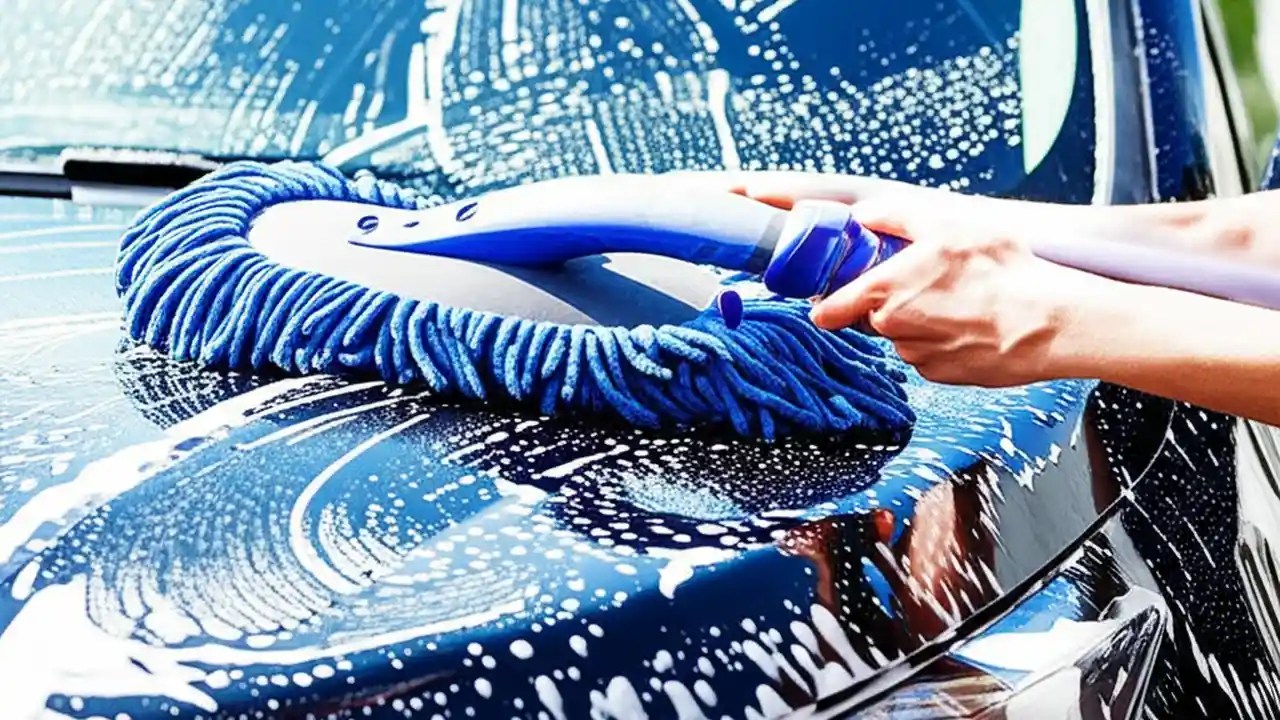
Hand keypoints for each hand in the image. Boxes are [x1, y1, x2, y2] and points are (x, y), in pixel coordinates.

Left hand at [809, 202, 1115, 386]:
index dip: (829, 302)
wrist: (1050, 322)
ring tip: (959, 301)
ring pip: (902, 336)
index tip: (834, 296)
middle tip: (923, 283)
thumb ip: (895, 216)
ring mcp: (917, 355)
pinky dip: (942, 341)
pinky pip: (928, 354)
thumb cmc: (1002, 270)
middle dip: (887, 302)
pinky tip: (970, 324)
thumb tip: (861, 216)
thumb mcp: (948, 223)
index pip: (828, 311)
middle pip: (870, 318)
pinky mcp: (942, 375)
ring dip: (918, 321)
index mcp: (884, 291)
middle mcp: (893, 329)